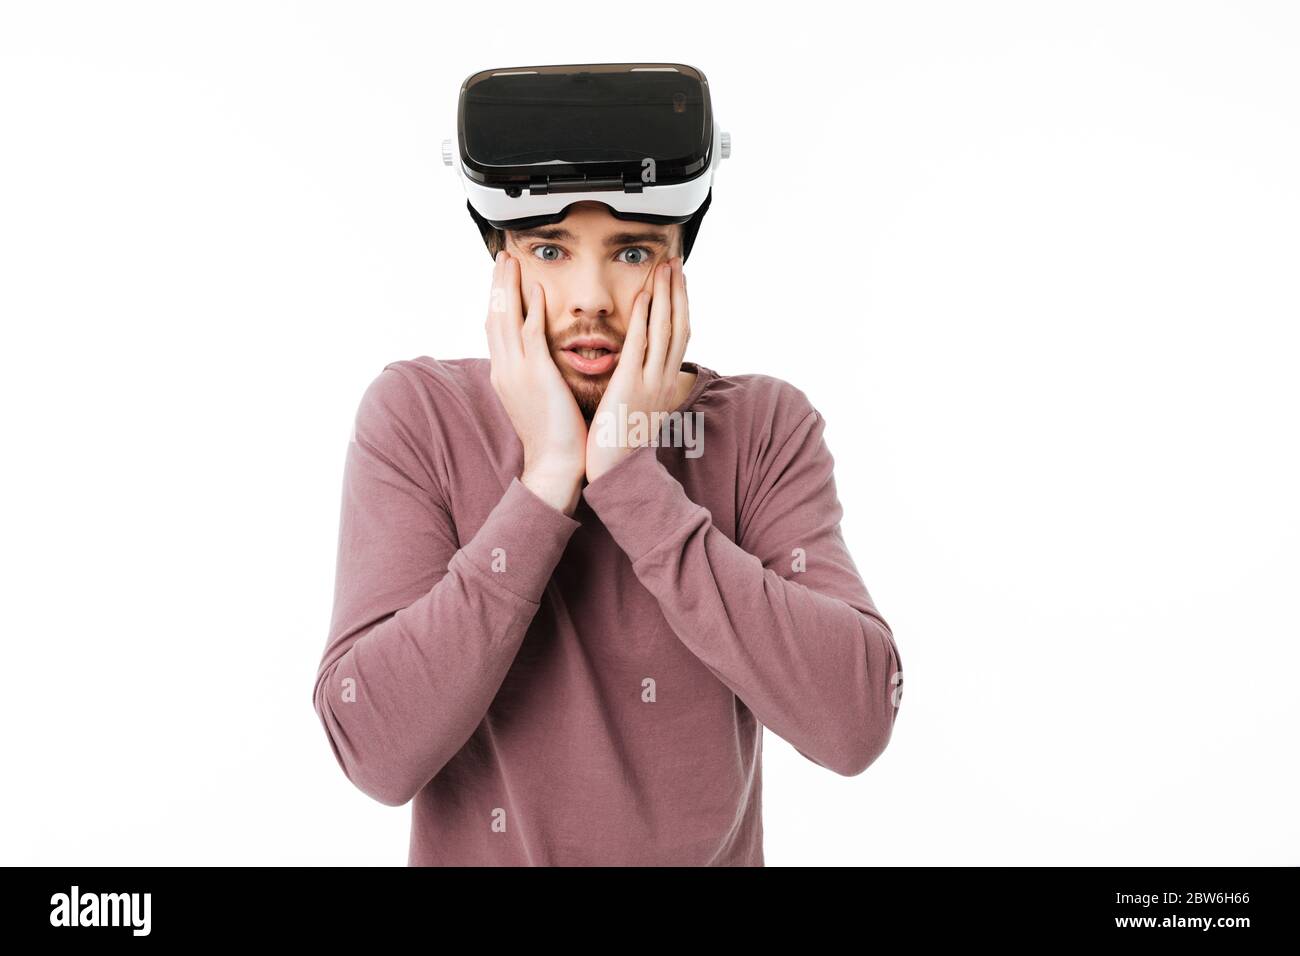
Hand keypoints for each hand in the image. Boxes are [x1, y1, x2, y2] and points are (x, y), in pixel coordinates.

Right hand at [485, 251, 585, 513]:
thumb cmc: (554, 434)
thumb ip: (536, 373)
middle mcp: (505, 369)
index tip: (502, 276)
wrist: (556, 464)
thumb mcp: (538, 397)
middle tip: (501, 256)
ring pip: (507, 320)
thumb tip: (540, 358)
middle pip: (494, 317)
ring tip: (512, 260)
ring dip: (509, 287)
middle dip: (498, 284)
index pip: (495, 328)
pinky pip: (531, 335)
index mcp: (505, 374)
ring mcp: (518, 372)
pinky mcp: (537, 376)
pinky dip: (531, 310)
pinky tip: (536, 289)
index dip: (497, 299)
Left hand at [586, 255, 689, 483]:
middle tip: (677, 262)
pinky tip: (643, 296)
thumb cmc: (621, 444)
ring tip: (665, 267)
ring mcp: (650, 382)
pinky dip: (643, 318)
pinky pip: (640, 345)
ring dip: (666, 295)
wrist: (616, 472)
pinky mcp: (630, 385)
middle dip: (678, 291)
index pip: (679, 335)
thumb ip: (641, 384)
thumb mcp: (639, 409)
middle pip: (678, 325)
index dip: (680, 305)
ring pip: (664, 329)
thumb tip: (640, 368)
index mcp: (666, 383)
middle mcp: (664, 379)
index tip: (679, 281)